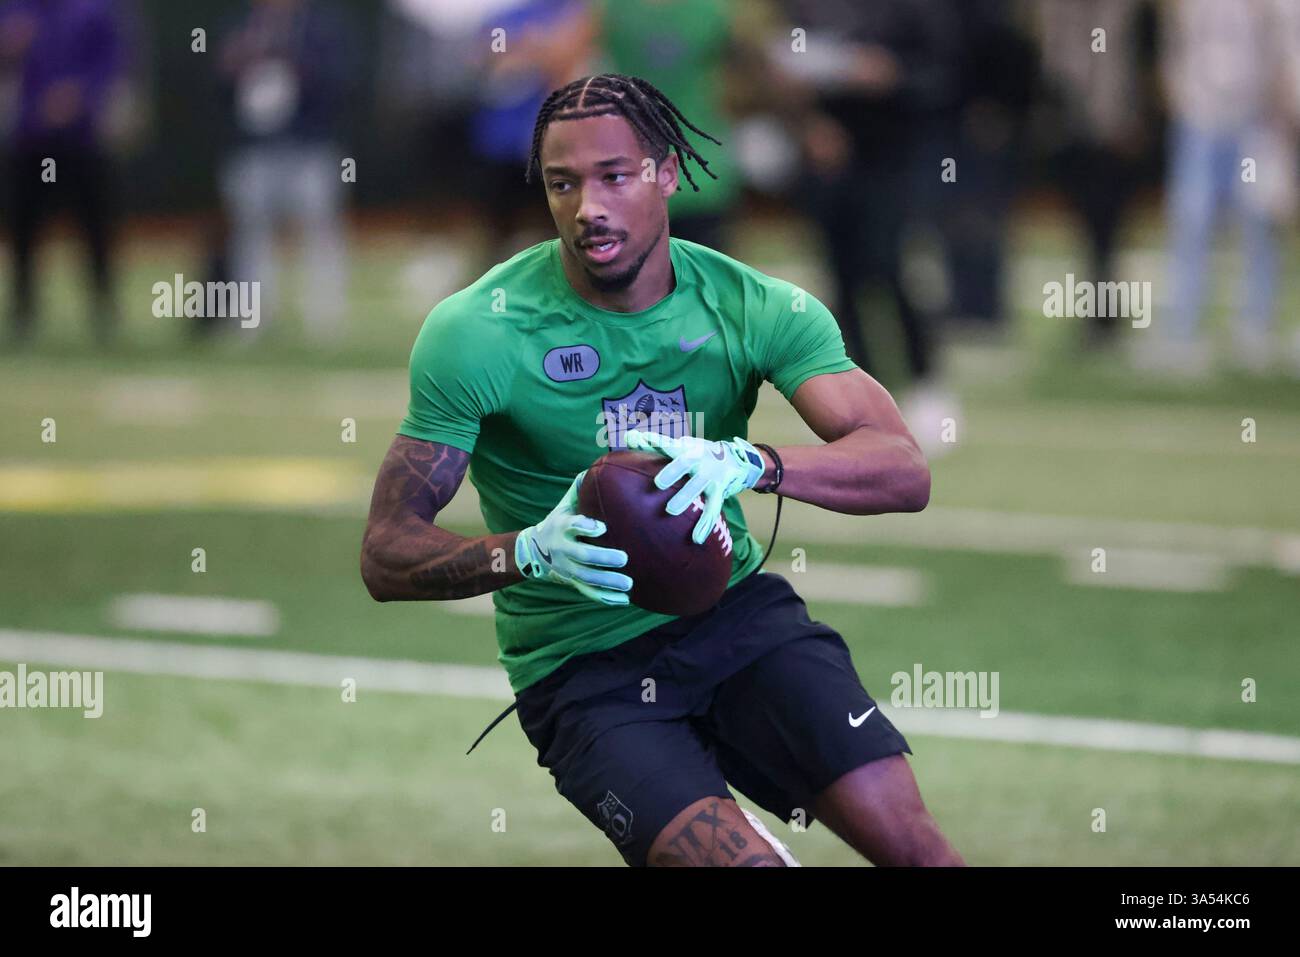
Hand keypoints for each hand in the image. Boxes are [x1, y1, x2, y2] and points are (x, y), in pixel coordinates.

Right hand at [514, 471, 632, 605]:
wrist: (534, 551)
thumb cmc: (557, 523)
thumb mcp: (563, 505)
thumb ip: (579, 489)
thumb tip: (596, 467)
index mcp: (561, 527)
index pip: (571, 526)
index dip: (585, 526)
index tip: (602, 526)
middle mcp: (564, 550)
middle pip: (583, 556)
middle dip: (604, 558)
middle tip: (624, 558)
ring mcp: (568, 569)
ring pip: (588, 578)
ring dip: (608, 582)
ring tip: (629, 584)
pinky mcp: (572, 582)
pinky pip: (588, 593)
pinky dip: (605, 598)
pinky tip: (623, 600)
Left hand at [624, 430, 764, 544]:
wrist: (732, 458)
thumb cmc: (695, 453)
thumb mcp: (679, 446)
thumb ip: (654, 444)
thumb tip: (628, 437)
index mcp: (684, 447)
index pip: (667, 444)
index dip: (654, 442)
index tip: (639, 441)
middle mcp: (698, 459)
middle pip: (685, 462)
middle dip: (673, 471)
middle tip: (658, 483)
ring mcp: (709, 475)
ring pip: (698, 486)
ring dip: (685, 498)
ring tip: (670, 511)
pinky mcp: (718, 490)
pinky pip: (712, 508)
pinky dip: (705, 524)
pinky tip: (696, 539)